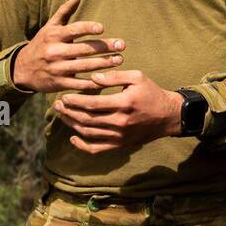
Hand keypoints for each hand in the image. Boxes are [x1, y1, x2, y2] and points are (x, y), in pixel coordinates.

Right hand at [12, 0, 124, 92]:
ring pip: (85, 66)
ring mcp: (57, 68)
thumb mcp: (50, 27)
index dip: (88, 28)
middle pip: (84, 49)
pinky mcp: (60, 84)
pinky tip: (107, 78)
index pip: (74, 30)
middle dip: (104, 47)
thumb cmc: (42, 44)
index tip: (102, 28)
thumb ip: (64, 12)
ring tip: (119, 59)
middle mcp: (55, 51)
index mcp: (54, 36)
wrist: (22, 69)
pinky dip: (94, 82)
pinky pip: (80, 83)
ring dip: (104, 64)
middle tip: (121, 45)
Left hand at [53, 69, 184, 154]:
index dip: (75, 101)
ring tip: (62, 116)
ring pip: (88, 133)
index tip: (64, 96)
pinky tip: (73, 138)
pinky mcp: (120, 145)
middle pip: (87, 119)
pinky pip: (97, 148)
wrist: (168, 116)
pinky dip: (82, 145)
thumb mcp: (137, 77)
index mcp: (123, 103)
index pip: (92, 104)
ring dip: (72, 125)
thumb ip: (115, 76)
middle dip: (69, 112)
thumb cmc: (152, 93)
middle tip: (57, 105)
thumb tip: (93, 78)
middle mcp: (120, 122)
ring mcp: (119, 136)